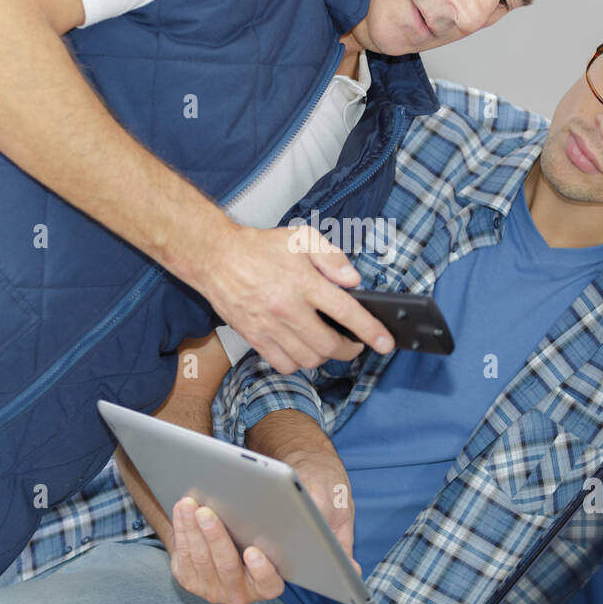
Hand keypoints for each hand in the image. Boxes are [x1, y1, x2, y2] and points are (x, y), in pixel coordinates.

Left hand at [167, 446, 358, 603]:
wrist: (267, 488)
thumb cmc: (307, 498)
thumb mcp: (328, 512)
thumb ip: (335, 538)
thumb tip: (352, 570)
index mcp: (277, 579)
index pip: (271, 583)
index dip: (262, 571)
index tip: (254, 551)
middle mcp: (246, 590)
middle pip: (229, 570)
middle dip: (216, 540)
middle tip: (209, 513)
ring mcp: (217, 585)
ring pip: (202, 563)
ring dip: (194, 532)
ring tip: (192, 504)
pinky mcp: (194, 574)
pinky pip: (184, 558)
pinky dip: (181, 531)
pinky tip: (182, 509)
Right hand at [194, 223, 394, 373]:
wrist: (216, 258)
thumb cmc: (259, 248)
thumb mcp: (302, 238)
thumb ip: (332, 257)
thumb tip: (353, 281)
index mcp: (303, 282)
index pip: (346, 313)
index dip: (371, 331)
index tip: (386, 343)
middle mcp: (288, 308)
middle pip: (330, 345)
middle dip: (350, 349)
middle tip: (355, 343)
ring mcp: (270, 327)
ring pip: (309, 359)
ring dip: (325, 357)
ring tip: (328, 344)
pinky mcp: (255, 338)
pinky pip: (284, 364)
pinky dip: (298, 363)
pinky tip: (302, 349)